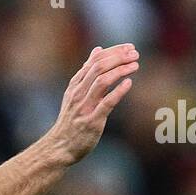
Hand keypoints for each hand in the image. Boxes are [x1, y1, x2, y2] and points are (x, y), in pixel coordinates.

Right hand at [45, 44, 138, 163]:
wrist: (60, 146)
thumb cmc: (71, 120)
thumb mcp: (75, 92)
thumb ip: (87, 72)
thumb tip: (97, 50)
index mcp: (75, 85)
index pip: (94, 61)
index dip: (113, 51)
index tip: (129, 47)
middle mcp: (78, 93)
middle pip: (99, 67)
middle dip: (118, 57)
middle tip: (135, 53)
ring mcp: (84, 106)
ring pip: (102, 81)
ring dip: (120, 70)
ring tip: (135, 64)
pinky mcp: (92, 121)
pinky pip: (106, 103)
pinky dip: (118, 91)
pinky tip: (128, 83)